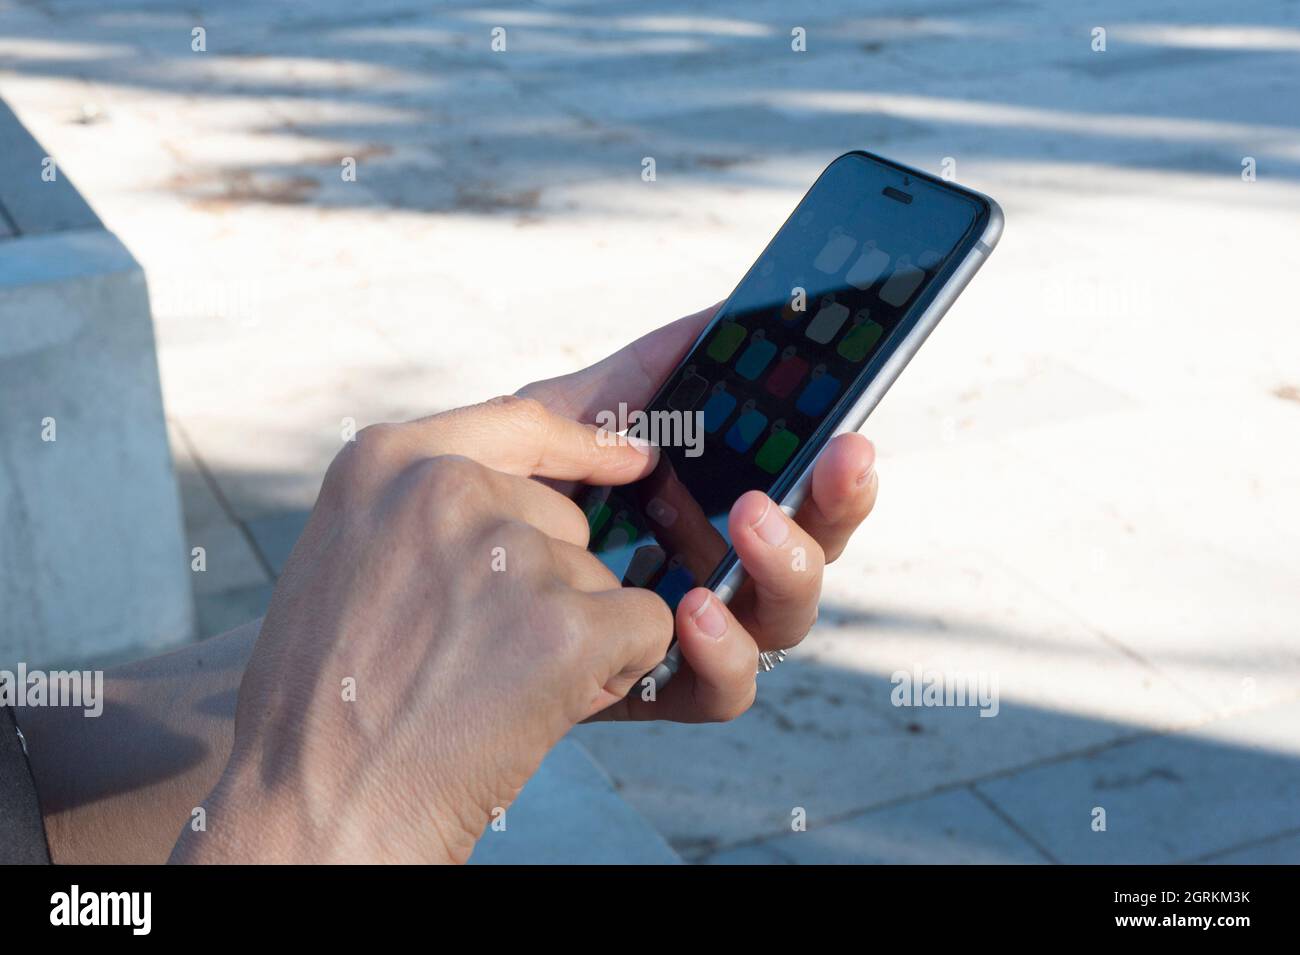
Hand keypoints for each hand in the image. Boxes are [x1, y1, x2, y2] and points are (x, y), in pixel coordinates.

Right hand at [171, 398, 673, 862]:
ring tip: (484, 688)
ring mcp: (506, 554)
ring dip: (568, 634)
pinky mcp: (563, 625)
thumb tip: (521, 489)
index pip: (519, 420)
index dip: (584, 441)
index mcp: (384, 463)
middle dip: (548, 585)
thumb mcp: (346, 558)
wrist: (314, 809)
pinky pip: (643, 625)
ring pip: (597, 578)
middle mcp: (445, 490)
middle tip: (474, 655)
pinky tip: (535, 705)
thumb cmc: (323, 700)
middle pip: (563, 519)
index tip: (633, 455)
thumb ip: (423, 508)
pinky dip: (613, 671)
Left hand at [518, 306, 879, 722]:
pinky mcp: (653, 688)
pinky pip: (721, 690)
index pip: (800, 490)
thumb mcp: (557, 425)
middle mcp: (716, 570)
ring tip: (752, 518)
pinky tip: (695, 611)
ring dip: (785, 566)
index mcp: (709, 506)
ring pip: (785, 620)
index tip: (848, 435)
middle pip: (814, 551)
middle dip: (836, 505)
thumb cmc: (490, 505)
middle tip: (839, 457)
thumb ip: (633, 378)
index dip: (838, 469)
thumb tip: (718, 314)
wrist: (406, 591)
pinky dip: (724, 653)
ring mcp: (690, 635)